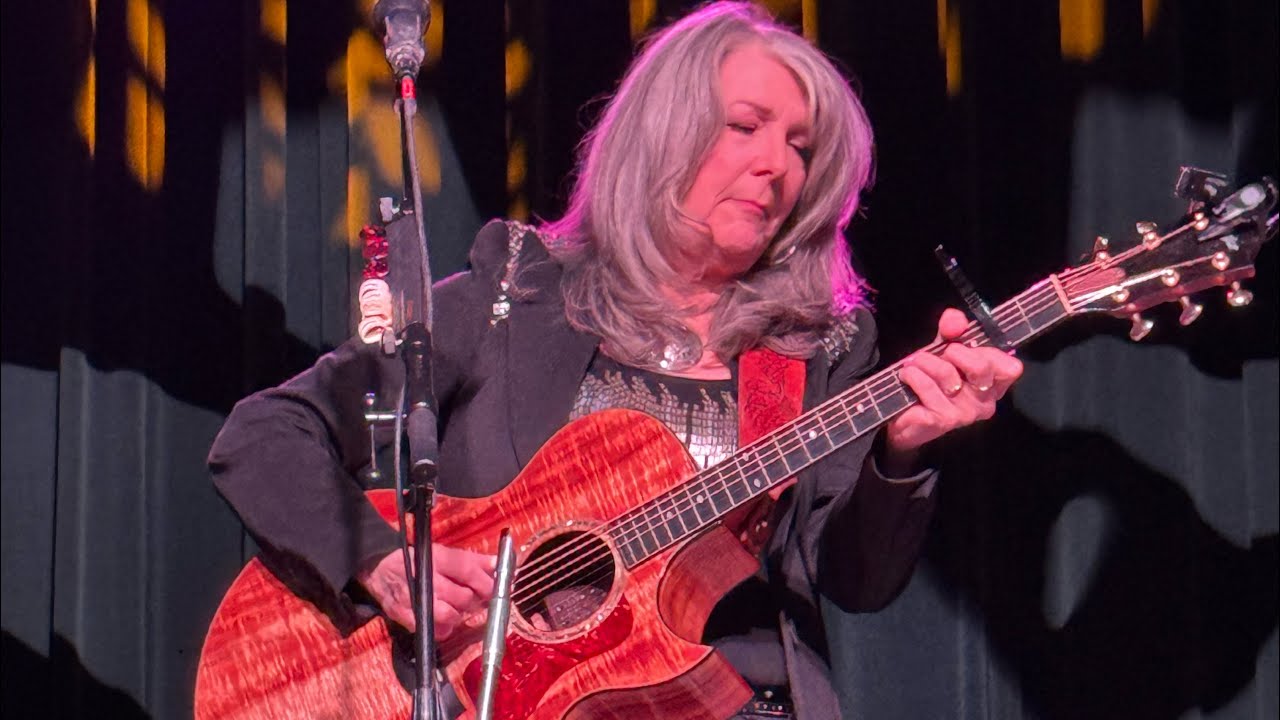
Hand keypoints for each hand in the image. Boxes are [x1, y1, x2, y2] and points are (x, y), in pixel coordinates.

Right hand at [357, 545, 496, 639]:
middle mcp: (426, 580)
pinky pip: (435, 631)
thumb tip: (498, 564)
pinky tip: (443, 620)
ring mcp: (415, 601)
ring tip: (457, 608)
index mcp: (436, 559)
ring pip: (450, 616)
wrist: (380, 569)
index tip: (495, 588)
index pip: (467, 570)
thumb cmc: (417, 561)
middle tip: (476, 599)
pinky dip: (444, 628)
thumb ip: (472, 560)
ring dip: (460, 615)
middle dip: (475, 600)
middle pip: (462, 597)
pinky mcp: (405, 617)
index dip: (485, 582)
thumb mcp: (442, 553)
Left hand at [883, 308, 1023, 467]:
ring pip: (948, 374)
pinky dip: (913, 375)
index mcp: (993, 385)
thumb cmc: (930, 382)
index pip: (1010, 367)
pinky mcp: (942, 420)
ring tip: (913, 365)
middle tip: (936, 354)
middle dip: (953, 352)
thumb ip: (952, 331)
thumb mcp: (943, 350)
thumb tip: (956, 319)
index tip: (962, 347)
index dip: (986, 351)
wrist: (902, 417)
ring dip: (924, 362)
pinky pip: (927, 386)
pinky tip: (907, 377)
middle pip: (981, 367)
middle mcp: (985, 402)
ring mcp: (965, 414)